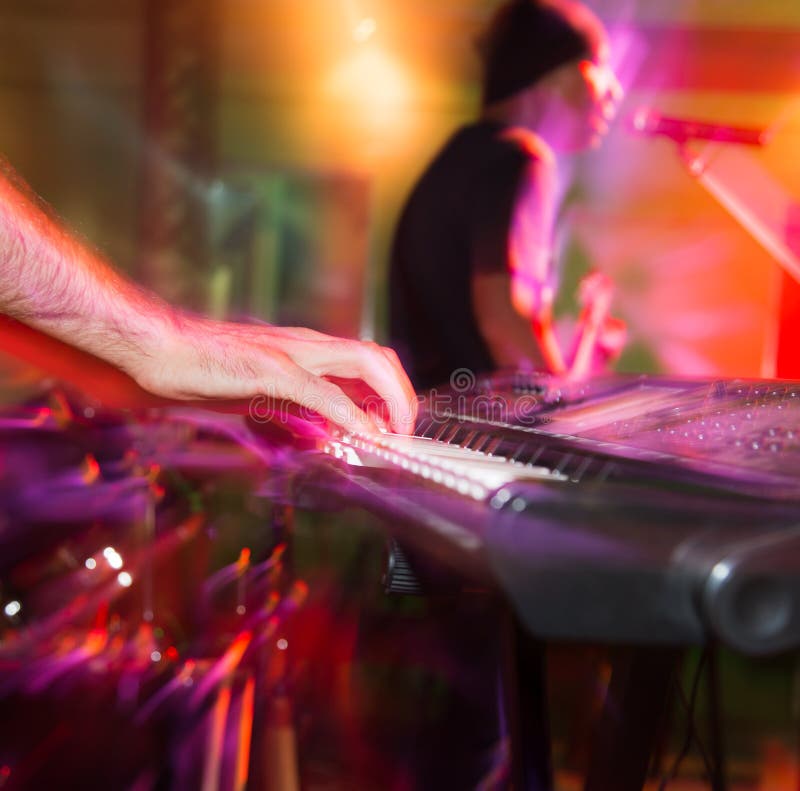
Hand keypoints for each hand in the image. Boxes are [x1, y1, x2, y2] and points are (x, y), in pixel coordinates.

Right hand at [130, 316, 417, 435]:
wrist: (158, 347)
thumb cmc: (202, 367)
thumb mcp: (259, 390)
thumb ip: (293, 405)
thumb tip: (319, 429)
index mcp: (305, 349)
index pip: (367, 359)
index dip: (393, 389)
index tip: (398, 423)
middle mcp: (306, 345)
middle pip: (378, 357)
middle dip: (404, 394)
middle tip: (408, 431)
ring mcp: (290, 353)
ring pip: (364, 363)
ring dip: (390, 400)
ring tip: (398, 434)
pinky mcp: (270, 370)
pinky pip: (322, 392)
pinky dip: (350, 414)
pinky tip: (364, 436)